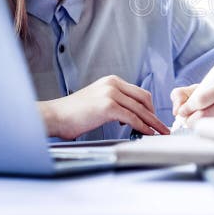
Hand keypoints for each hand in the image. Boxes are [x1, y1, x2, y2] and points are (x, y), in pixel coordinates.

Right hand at [38, 75, 169, 139]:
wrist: (53, 116)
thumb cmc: (71, 113)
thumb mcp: (96, 101)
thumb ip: (113, 103)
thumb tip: (127, 117)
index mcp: (111, 81)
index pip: (139, 92)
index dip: (149, 107)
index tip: (154, 118)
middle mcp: (113, 84)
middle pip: (144, 98)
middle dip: (154, 114)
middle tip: (160, 126)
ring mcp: (111, 94)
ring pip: (140, 109)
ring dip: (152, 122)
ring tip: (159, 132)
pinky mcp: (108, 106)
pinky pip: (132, 118)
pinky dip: (142, 127)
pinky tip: (147, 133)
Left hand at [170, 80, 213, 125]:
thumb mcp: (200, 88)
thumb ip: (182, 94)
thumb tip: (177, 110)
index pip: (200, 99)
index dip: (187, 108)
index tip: (183, 111)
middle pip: (203, 117)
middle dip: (190, 120)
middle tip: (189, 119)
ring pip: (209, 128)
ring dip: (199, 128)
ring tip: (200, 123)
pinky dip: (209, 133)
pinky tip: (212, 127)